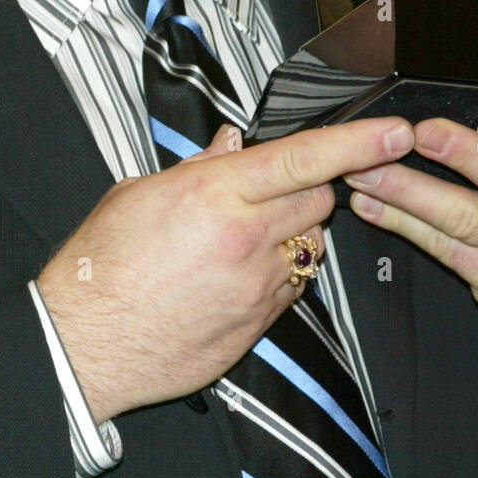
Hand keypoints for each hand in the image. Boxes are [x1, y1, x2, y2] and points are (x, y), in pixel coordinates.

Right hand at [37, 115, 414, 422]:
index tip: (395, 132)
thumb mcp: (140, 193)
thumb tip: (233, 144)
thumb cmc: (100, 266)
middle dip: (310, 185)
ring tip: (244, 234)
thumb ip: (199, 167)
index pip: (306, 159)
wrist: (83, 346)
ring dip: (294, 230)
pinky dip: (279, 270)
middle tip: (272, 187)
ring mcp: (257, 287)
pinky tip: (237, 272)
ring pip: (311, 244)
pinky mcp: (258, 325)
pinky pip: (293, 285)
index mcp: (215, 196)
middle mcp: (245, 240)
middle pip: (319, 199)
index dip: (359, 142)